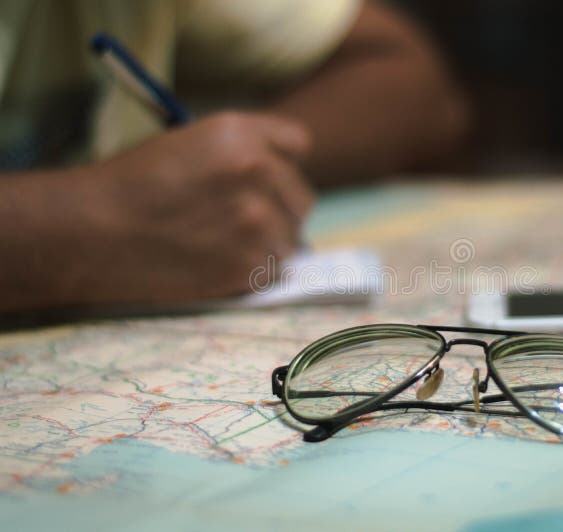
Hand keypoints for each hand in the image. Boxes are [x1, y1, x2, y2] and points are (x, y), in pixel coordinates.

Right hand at [66, 111, 313, 305]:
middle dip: (280, 209)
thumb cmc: (132, 186)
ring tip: (224, 245)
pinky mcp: (250, 264)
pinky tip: (219, 263)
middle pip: (302, 196)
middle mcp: (258, 171)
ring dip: (268, 244)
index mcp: (241, 134)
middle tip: (243, 223)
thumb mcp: (189, 143)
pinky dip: (254, 271)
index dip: (282, 165)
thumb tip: (281, 178)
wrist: (92, 232)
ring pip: (292, 237)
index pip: (298, 145)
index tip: (267, 181)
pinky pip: (275, 269)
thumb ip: (241, 151)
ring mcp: (257, 220)